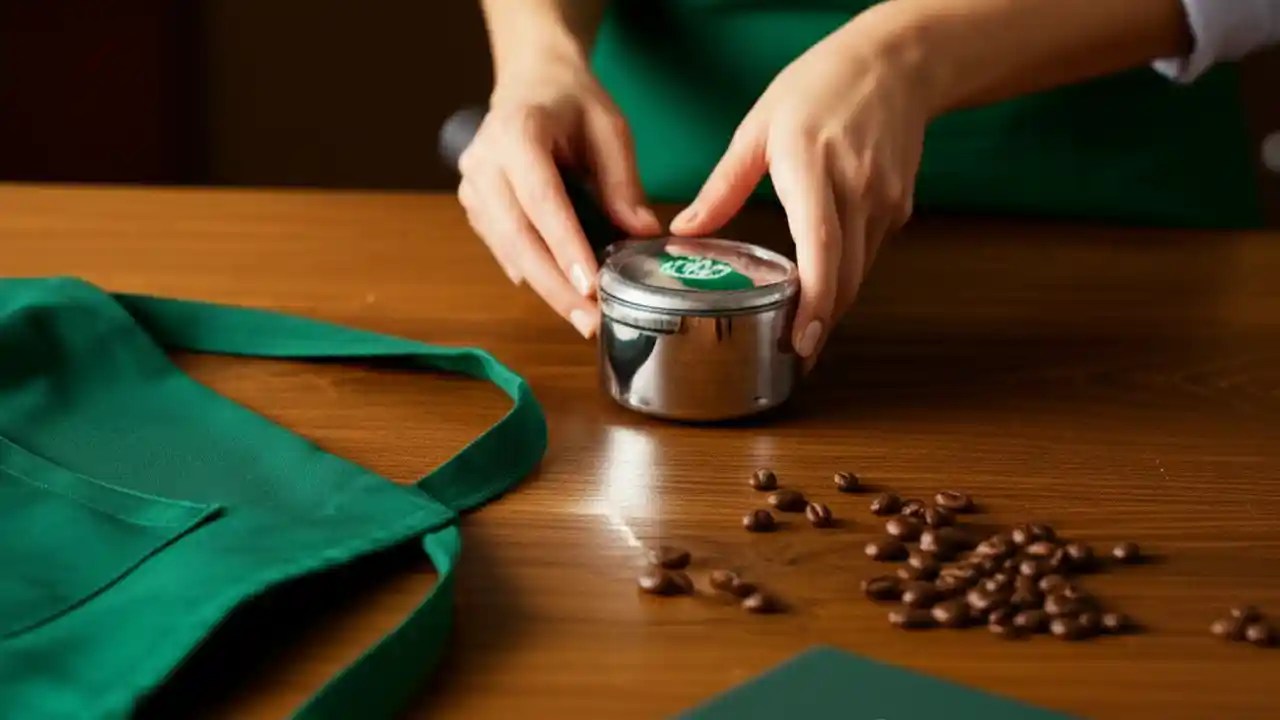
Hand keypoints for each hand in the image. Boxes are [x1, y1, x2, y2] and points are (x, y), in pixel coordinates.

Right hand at [457, 50, 660, 337]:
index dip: (565, 246)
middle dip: (555, 285)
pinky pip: (504, 251)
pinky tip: (564, 299)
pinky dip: (535, 276)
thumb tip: (643, 234)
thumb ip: (624, 182)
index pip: (541, 199)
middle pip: (517, 236)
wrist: (530, 85)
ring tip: (585, 320)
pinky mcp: (476, 209)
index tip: (591, 285)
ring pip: (507, 251)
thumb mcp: (610, 129)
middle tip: (591, 322)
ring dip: (546, 290)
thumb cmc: (573, 104)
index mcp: (517, 131)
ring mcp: (473, 188)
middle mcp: (484, 162)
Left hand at [670, 17, 926, 366]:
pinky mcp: (897, 207)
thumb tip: (684, 230)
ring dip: (833, 306)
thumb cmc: (820, 86)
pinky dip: (845, 276)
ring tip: (802, 335)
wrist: (895, 63)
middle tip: (793, 359)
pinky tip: (822, 288)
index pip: (820, 247)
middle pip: (844, 277)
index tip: (801, 341)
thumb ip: (722, 187)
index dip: (813, 302)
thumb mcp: (757, 129)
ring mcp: (883, 201)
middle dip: (821, 325)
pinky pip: (867, 254)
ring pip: (858, 272)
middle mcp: (855, 189)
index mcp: (811, 168)